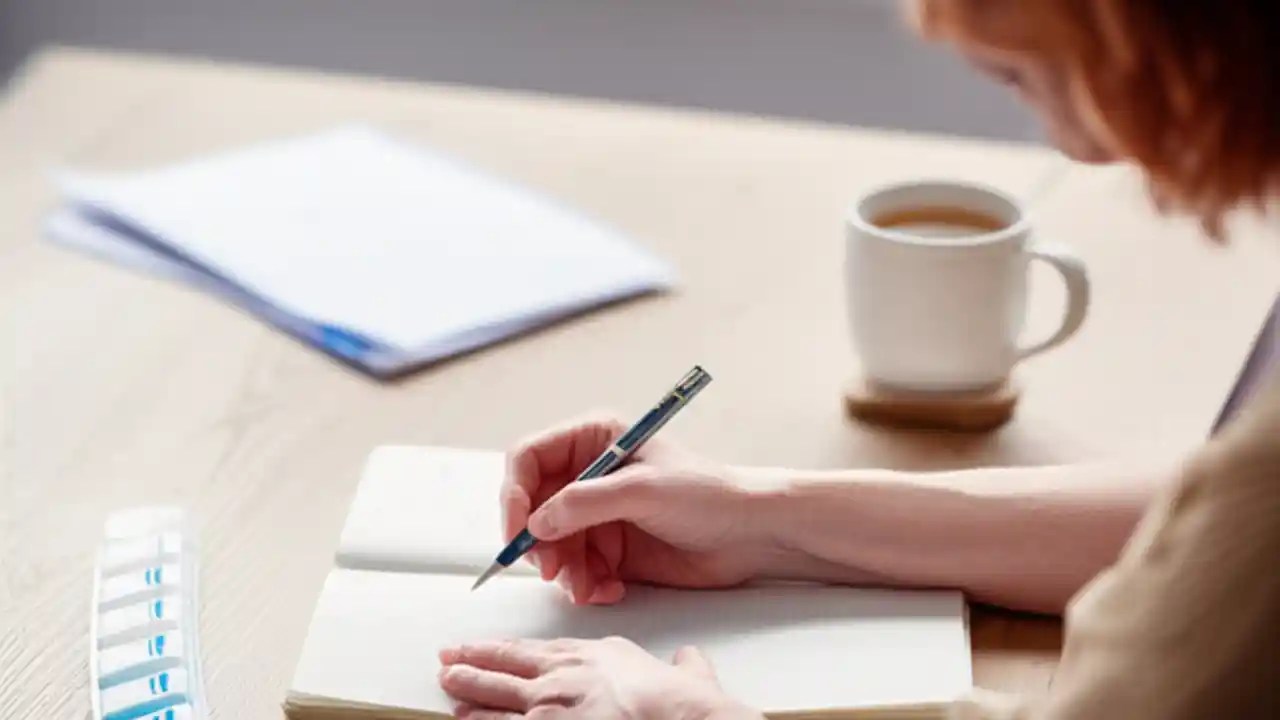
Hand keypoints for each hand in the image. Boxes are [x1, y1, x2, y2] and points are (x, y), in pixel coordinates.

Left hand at [439, 637, 762, 719]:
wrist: (675, 719)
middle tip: (447, 661)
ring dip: (468, 698)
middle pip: (501, 670)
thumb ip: (679, 665)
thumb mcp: (682, 672)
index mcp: (586, 657)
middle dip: (469, 665)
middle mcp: (558, 680)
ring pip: (493, 703)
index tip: (479, 646)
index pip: (529, 649)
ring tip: (450, 695)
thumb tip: (688, 661)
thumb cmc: (676, 705)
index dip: (498, 648)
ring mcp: (545, 713)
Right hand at [503, 414, 774, 603]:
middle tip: (552, 569)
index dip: (514, 494)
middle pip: (532, 506)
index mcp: (594, 438)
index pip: (528, 458)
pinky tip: (609, 589)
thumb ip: (584, 503)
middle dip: (538, 542)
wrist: (750, 534)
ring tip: (589, 585)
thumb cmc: (708, 494)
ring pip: (550, 544)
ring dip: (564, 570)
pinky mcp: (609, 547)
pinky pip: (575, 568)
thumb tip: (536, 523)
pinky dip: (584, 583)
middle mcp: (589, 473)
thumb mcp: (642, 491)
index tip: (518, 530)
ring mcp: (598, 512)